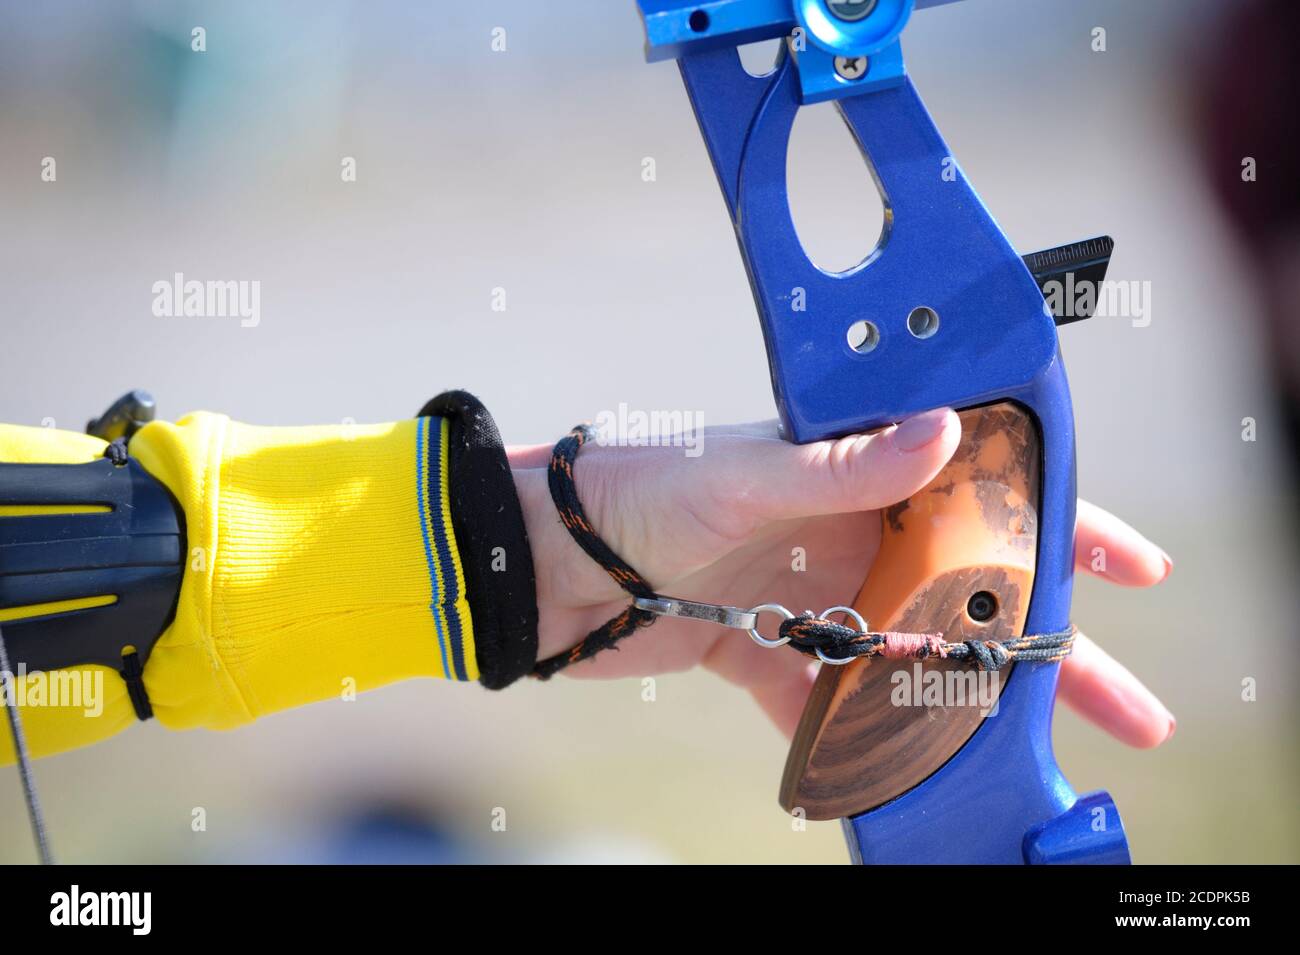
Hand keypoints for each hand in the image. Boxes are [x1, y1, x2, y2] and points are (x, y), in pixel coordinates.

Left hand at [508, 409, 1174, 746]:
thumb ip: (841, 466)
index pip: (982, 487)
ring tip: (1036, 755)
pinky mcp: (766, 653)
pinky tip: (909, 782)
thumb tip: (948, 432)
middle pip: (969, 589)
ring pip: (911, 657)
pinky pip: (831, 706)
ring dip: (970, 705)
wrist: (542, 557)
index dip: (1064, 523)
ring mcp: (811, 597)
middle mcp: (847, 532)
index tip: (1137, 567)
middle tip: (1129, 709)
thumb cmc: (637, 486)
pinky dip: (863, 743)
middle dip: (1049, 647)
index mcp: (855, 471)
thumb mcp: (741, 471)